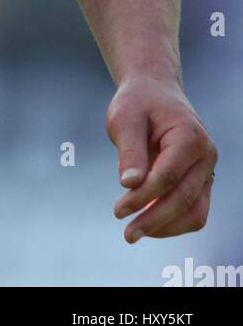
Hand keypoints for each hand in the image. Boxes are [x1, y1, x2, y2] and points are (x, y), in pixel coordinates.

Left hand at [106, 73, 216, 242]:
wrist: (154, 92)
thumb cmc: (138, 103)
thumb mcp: (125, 118)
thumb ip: (130, 150)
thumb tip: (129, 184)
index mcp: (190, 136)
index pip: (169, 176)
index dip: (144, 197)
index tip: (118, 211)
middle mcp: (205, 156)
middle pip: (184, 198)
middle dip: (154, 219)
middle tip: (127, 233)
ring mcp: (206, 170)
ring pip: (196, 212)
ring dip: (166, 227)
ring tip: (135, 232)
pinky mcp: (201, 181)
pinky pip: (194, 211)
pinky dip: (172, 222)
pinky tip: (146, 223)